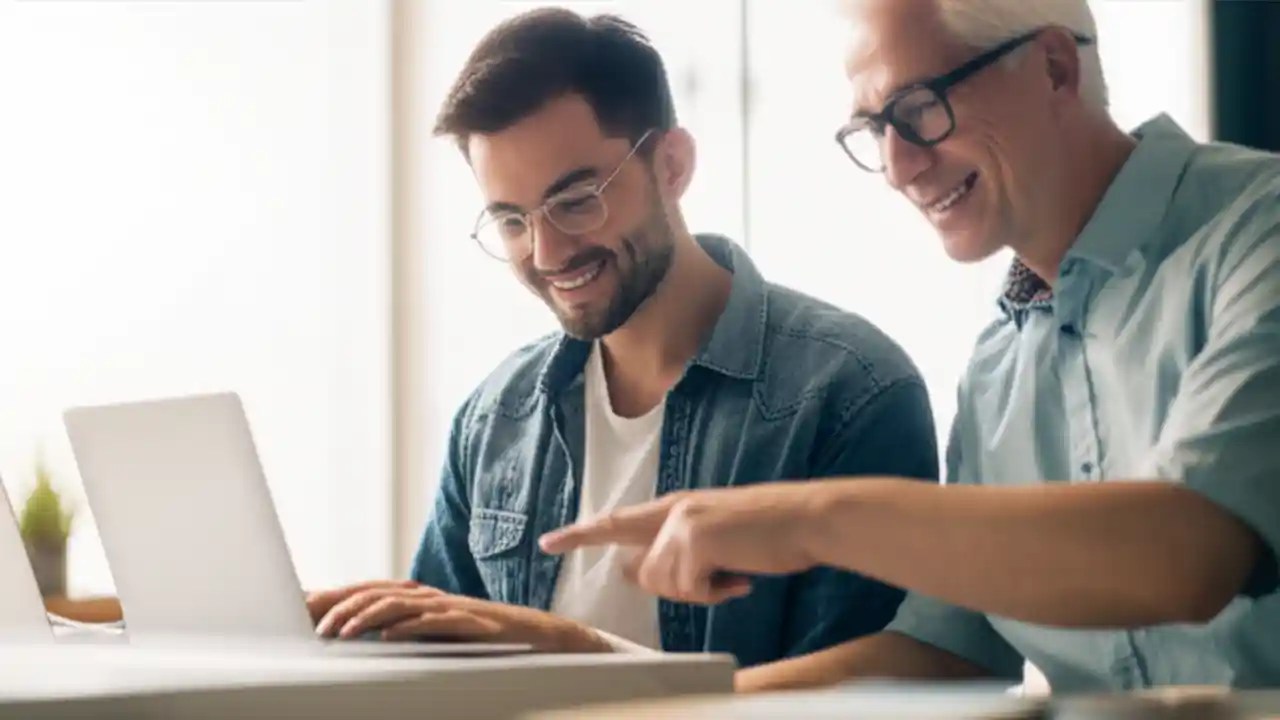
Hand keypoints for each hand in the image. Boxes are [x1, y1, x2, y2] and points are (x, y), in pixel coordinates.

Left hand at [313, 584, 610, 652]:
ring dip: (364, 617)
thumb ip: (397, 627)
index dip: (332, 597)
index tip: (300, 608)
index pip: (363, 590)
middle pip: (372, 593)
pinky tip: (387, 637)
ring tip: (340, 634)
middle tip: (311, 626)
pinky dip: (407, 628)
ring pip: (396, 604)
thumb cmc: (471, 634)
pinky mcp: (463, 619)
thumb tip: (357, 636)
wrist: (524, 631)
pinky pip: (431, 621)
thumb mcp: (427, 630)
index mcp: (411, 595)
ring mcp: (443, 605)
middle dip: (338, 606)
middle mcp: (423, 594)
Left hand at [539, 484, 822, 604]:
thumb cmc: (771, 531)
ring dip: (701, 590)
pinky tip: (740, 577)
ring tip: (734, 572)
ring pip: (665, 584)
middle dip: (677, 589)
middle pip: (644, 572)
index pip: (618, 521)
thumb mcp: (716, 537)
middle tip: (720, 578)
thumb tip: (641, 574)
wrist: (807, 518)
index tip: (548, 542)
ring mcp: (681, 524)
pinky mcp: (694, 539)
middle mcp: (672, 511)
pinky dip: (716, 593)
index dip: (581, 533)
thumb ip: (678, 550)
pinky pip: (690, 589)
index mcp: (676, 506)